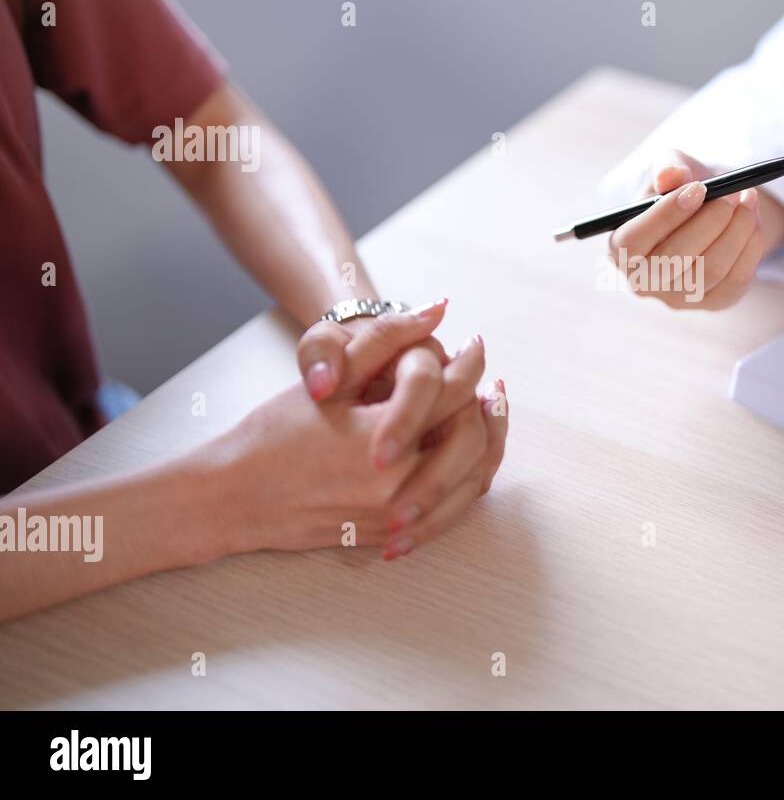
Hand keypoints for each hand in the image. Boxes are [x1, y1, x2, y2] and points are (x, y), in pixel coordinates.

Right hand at [219, 307, 507, 556]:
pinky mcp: (391, 534)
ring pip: (470, 481)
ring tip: (486, 414)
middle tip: (491, 383)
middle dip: (488, 407)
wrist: (233, 497)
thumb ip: (387, 339)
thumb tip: (438, 310)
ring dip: (487, 444)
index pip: (452, 393)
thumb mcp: (332, 379)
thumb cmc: (274, 434)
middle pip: (473, 439)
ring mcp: (396, 514)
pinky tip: (467, 458)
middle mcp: (398, 482)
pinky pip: (450, 512)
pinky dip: (468, 481)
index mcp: (385, 437)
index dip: (470, 364)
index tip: (474, 345)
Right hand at [608, 150, 768, 309]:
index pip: (633, 242)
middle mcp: (643, 282)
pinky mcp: (713, 303)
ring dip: (736, 231)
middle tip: (733, 192)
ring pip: (710, 270)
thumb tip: (668, 175)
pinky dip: (750, 247)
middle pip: (675, 259)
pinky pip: (736, 280)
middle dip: (711, 221)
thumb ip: (668, 168)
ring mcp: (678, 298)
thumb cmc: (680, 190)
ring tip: (748, 199)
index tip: (698, 189)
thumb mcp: (671, 169)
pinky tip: (753, 221)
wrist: (708, 211)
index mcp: (620, 249)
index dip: (665, 216)